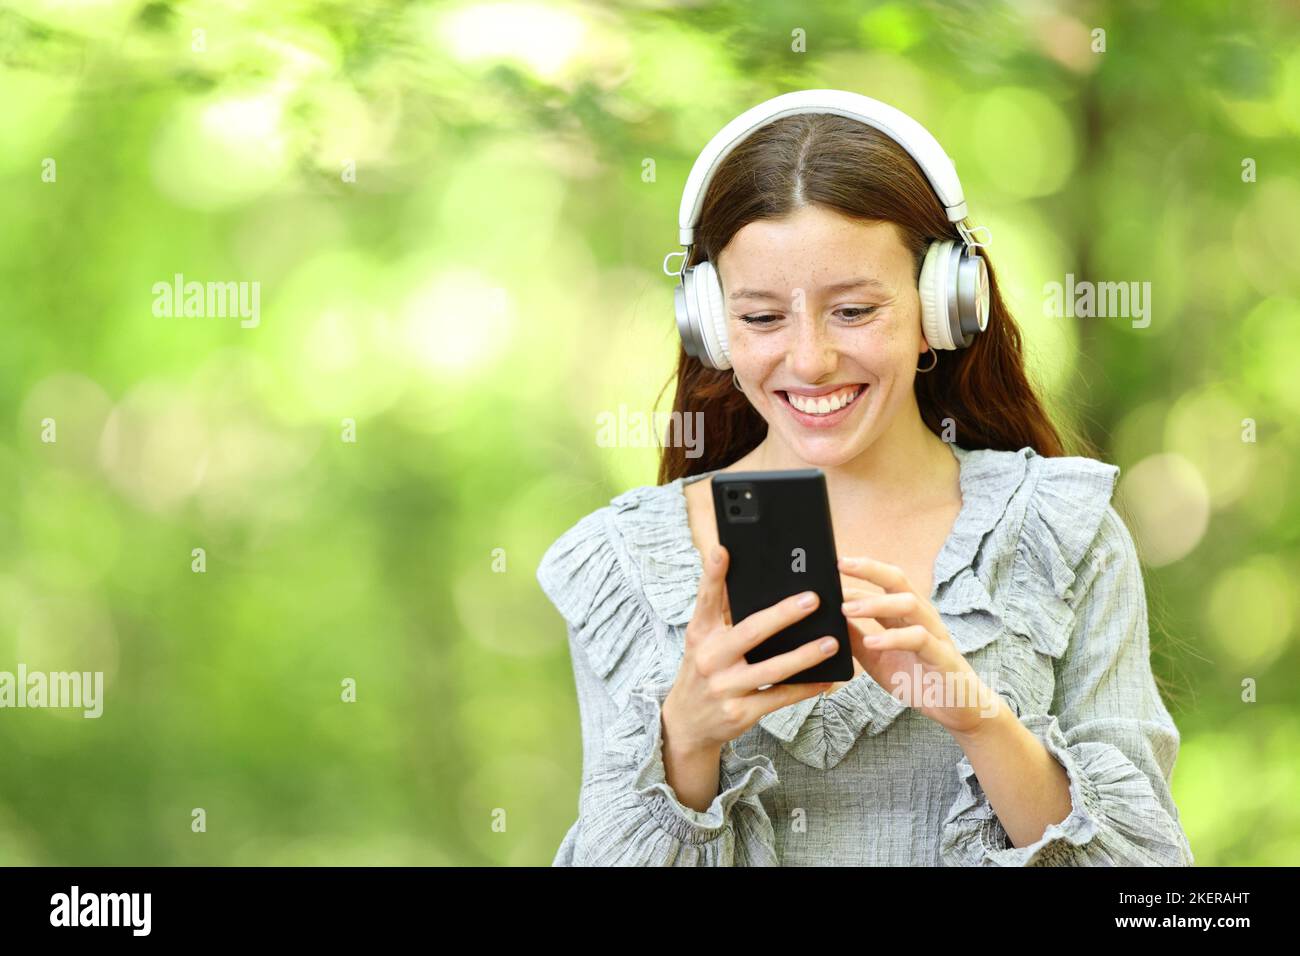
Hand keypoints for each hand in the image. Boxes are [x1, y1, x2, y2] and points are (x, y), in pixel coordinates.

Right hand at [664, 545, 837, 753]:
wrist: (685, 724)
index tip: (723, 549)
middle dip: (783, 615)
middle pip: (750, 632)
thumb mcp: (701, 640)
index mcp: (700, 634)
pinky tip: (825, 679)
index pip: (705, 599)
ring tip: (831, 642)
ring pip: (772, 670)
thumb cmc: (701, 672)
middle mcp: (709, 659)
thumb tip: (746, 576)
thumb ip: (721, 611)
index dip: (714, 574)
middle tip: (813, 600)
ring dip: (805, 655)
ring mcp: (724, 688)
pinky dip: (805, 688)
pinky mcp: (739, 713)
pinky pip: (779, 698)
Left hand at [837, 555, 1002, 736]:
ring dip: (876, 604)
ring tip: (846, 609)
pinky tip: (871, 642)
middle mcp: (921, 616)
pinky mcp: (942, 656)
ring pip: (909, 604)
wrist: (956, 708)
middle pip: (898, 580)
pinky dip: (893, 638)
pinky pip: (919, 639)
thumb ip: (855, 638)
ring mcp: (934, 634)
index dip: (857, 573)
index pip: (882, 582)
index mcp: (905, 614)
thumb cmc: (916, 678)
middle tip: (839, 566)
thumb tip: (828, 621)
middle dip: (869, 569)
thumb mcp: (876, 658)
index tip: (830, 567)